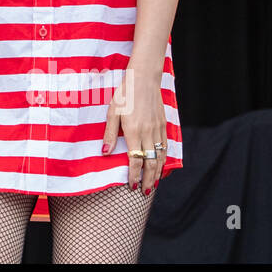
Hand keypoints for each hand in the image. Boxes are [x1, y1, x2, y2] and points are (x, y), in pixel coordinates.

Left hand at [102, 67, 167, 196]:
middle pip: (150, 162)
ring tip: (154, 185)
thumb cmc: (124, 94)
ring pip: (160, 156)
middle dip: (148, 180)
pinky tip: (161, 166)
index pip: (135, 160)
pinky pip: (165, 147)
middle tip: (145, 192)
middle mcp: (148, 133)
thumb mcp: (112, 112)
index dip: (134, 175)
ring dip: (158, 173)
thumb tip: (105, 154)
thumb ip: (110, 134)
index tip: (132, 186)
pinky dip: (164, 159)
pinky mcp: (164, 125)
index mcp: (134, 131)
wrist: (144, 79)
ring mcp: (158, 129)